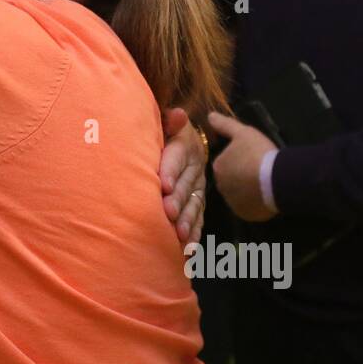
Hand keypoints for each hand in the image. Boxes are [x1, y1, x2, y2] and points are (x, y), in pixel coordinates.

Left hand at [160, 107, 206, 245]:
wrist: (189, 140)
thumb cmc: (169, 132)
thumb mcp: (168, 122)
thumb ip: (170, 121)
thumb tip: (177, 114)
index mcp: (184, 147)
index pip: (176, 159)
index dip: (170, 171)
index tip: (163, 185)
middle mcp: (194, 169)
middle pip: (185, 185)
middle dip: (178, 200)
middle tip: (169, 213)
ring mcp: (198, 187)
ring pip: (194, 205)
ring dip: (188, 221)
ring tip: (181, 236)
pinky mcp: (199, 202)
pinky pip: (199, 218)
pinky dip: (195, 234)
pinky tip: (189, 250)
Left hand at [207, 110, 277, 222]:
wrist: (277, 179)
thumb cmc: (259, 153)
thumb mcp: (243, 132)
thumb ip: (225, 125)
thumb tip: (209, 115)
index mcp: (219, 167)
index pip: (226, 163)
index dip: (240, 160)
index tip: (253, 158)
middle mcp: (221, 187)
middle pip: (231, 180)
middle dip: (242, 176)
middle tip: (259, 170)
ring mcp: (233, 202)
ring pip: (239, 194)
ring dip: (248, 190)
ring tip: (264, 183)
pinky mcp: (245, 214)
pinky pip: (248, 208)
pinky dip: (254, 203)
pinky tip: (265, 195)